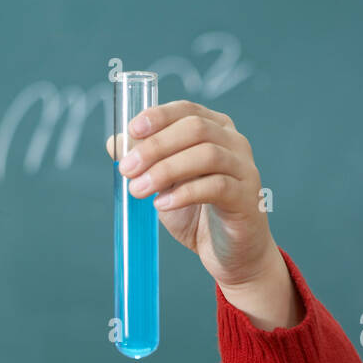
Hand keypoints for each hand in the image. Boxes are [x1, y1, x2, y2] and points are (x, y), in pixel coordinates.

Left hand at [106, 100, 281, 291]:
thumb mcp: (164, 185)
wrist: (228, 252)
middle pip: (195, 129)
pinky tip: (162, 204)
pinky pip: (217, 187)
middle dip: (156, 146)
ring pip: (207, 155)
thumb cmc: (197, 214)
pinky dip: (184, 194)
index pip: (187, 110)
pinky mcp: (247, 198)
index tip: (132, 130)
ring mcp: (244, 169)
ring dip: (166, 170)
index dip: (159, 116)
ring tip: (138, 190)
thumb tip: (115, 142)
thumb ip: (144, 162)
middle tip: (127, 169)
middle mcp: (234, 143)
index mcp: (215, 130)